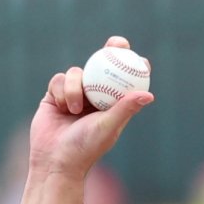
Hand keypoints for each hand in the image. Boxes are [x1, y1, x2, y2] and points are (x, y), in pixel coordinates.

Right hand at [28, 35, 153, 180]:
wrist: (54, 160)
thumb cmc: (85, 148)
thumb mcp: (108, 126)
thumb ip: (125, 108)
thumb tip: (149, 94)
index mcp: (112, 108)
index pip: (124, 83)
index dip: (132, 67)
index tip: (139, 57)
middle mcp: (94, 99)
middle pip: (103, 67)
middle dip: (111, 51)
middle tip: (117, 43)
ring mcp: (74, 96)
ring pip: (77, 73)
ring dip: (74, 88)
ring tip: (74, 110)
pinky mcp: (55, 95)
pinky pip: (59, 79)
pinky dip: (61, 91)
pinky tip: (61, 108)